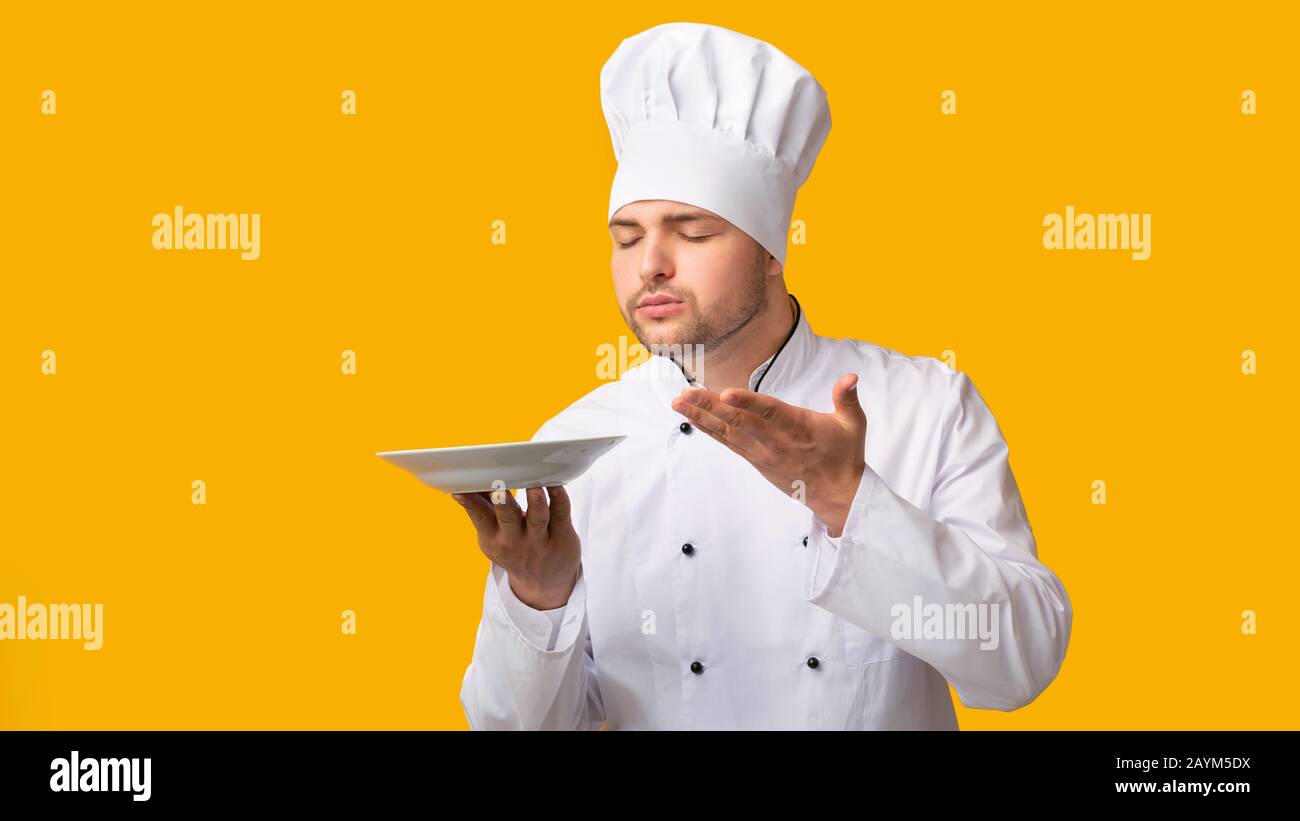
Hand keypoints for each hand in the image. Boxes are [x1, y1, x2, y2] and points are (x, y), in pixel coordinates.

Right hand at [452, 485, 580, 609]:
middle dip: (503, 504)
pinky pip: (561, 513)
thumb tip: (464, 481)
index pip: (481, 518)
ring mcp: (540, 538)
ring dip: (536, 502)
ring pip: (538, 518)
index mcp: (494, 538)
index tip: (462, 489)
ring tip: (533, 488)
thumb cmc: (514, 549)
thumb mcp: (492, 536)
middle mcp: (516, 540)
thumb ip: (482, 509)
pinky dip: (560, 498)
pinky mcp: (562, 534)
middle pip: (508, 519)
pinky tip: (556, 484)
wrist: (543, 583)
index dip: (471, 504)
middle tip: (499, 489)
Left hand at [669, 373, 866, 536]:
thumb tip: (851, 377)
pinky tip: (692, 417)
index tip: (726, 393)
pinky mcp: (755, 459)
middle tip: (686, 394)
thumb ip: (847, 399)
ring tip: (678, 402)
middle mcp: (776, 442)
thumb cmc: (844, 455)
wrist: (836, 494)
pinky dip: (709, 429)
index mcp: (800, 428)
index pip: (770, 413)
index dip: (748, 403)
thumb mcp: (853, 425)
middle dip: (710, 407)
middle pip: (739, 422)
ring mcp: (762, 453)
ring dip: (702, 417)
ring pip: (728, 432)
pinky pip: (728, 442)